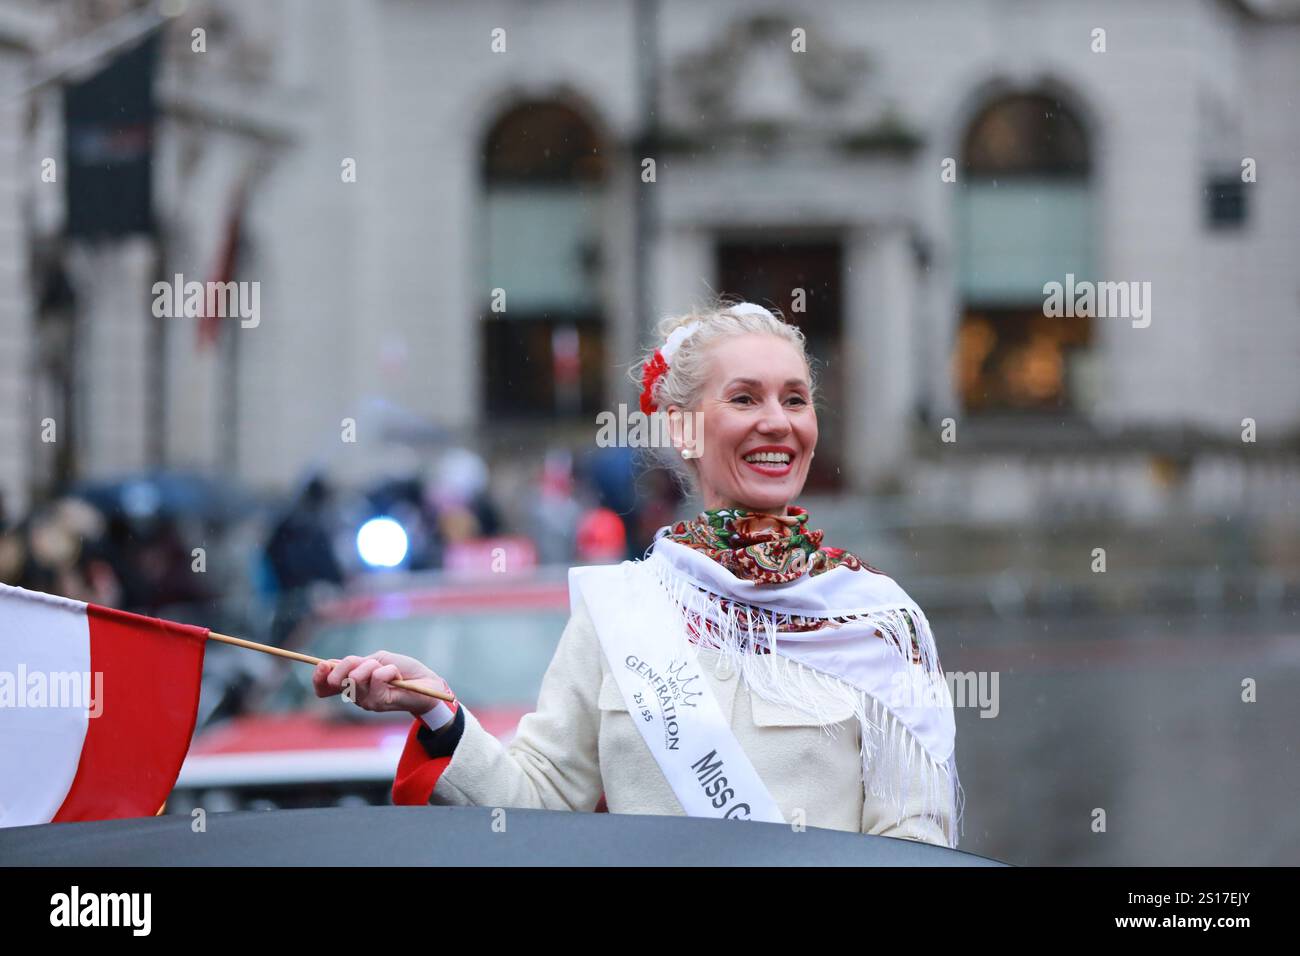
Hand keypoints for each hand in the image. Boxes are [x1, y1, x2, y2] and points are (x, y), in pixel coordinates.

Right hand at [312, 651, 449, 716]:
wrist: (427, 683)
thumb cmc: (403, 670)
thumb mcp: (378, 660)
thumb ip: (358, 663)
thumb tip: (336, 665)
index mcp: (352, 685)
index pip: (325, 688)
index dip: (318, 678)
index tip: (321, 665)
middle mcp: (356, 697)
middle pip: (338, 679)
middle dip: (349, 664)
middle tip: (368, 662)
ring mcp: (366, 702)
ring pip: (356, 676)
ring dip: (373, 666)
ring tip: (389, 669)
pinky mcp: (379, 703)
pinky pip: (376, 678)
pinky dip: (388, 670)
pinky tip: (397, 676)